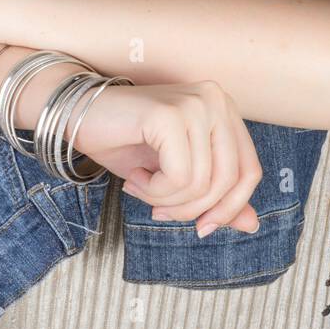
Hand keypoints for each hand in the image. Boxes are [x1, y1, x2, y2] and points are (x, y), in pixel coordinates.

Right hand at [72, 80, 262, 235]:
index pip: (249, 171)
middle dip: (192, 210)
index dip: (229, 208)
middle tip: (158, 211)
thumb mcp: (177, 175)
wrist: (76, 114)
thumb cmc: (127, 143)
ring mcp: (195, 103)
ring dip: (166, 201)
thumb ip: (215, 195)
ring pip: (201, 183)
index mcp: (225, 110)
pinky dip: (155, 191)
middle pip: (228, 180)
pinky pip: (178, 177)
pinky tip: (135, 178)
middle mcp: (216, 99)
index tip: (202, 229)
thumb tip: (253, 225)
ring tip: (142, 187)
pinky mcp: (170, 114)